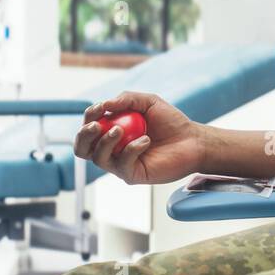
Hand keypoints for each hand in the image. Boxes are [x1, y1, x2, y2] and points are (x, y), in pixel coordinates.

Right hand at [72, 91, 203, 184]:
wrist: (192, 140)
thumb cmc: (170, 122)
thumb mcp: (148, 102)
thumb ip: (126, 99)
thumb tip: (104, 105)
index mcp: (112, 131)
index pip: (89, 127)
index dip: (89, 117)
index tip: (100, 107)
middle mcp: (112, 149)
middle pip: (83, 148)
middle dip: (84, 135)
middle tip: (97, 125)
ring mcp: (121, 163)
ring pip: (98, 158)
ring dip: (105, 142)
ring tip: (121, 130)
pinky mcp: (132, 174)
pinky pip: (122, 164)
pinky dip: (131, 150)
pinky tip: (146, 141)